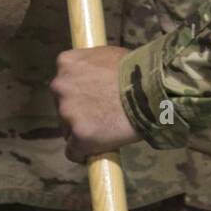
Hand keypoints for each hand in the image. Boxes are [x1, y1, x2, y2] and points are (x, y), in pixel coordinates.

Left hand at [51, 46, 140, 161]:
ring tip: (106, 130)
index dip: (78, 95)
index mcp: (65, 63)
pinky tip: (97, 150)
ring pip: (67, 129)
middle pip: (62, 106)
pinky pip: (73, 152)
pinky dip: (83, 154)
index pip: (63, 84)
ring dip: (82, 131)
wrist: (151, 89)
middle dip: (78, 112)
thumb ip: (92, 67)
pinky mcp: (79, 135)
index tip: (90, 101)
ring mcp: (67, 111)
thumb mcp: (107, 56)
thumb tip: (95, 77)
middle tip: (101, 116)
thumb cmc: (136, 70)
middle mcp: (60, 85)